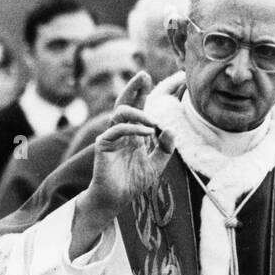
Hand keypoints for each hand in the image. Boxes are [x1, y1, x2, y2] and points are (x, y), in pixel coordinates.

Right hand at [70, 72, 174, 255]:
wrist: (115, 200)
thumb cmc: (132, 183)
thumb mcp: (156, 166)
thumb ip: (165, 149)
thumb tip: (171, 129)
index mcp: (134, 133)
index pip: (140, 107)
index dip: (145, 92)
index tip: (155, 79)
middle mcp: (122, 131)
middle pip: (126, 101)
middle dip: (135, 87)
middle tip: (144, 75)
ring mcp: (112, 136)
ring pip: (120, 111)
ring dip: (138, 111)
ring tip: (152, 121)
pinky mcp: (104, 145)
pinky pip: (117, 129)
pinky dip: (133, 128)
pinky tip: (147, 131)